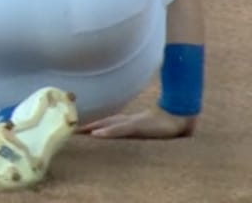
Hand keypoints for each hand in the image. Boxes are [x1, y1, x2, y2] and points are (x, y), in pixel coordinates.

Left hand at [78, 107, 196, 138]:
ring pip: (108, 125)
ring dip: (92, 128)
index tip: (79, 127)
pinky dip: (107, 132)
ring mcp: (132, 123)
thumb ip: (144, 125)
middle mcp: (129, 120)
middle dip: (88, 125)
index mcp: (131, 121)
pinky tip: (96, 135)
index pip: (109, 121)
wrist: (181, 116)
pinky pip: (119, 130)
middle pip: (104, 121)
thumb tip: (140, 128)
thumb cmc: (169, 122)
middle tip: (70, 128)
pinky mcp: (137, 126)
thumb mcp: (153, 126)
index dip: (94, 124)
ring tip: (77, 131)